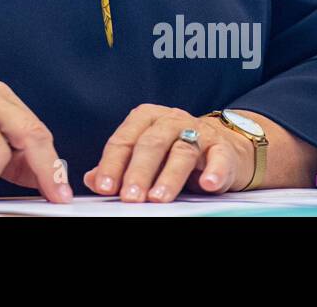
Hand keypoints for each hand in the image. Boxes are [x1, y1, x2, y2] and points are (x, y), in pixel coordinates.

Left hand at [83, 104, 254, 201]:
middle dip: (138, 172)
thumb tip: (93, 180)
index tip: (105, 186)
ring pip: (182, 151)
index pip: (124, 140)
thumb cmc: (176, 149)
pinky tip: (208, 184)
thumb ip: (120, 166)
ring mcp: (198, 132)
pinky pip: (219, 157)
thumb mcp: (146, 155)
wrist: (224, 145)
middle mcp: (170, 121)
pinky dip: (214, 171)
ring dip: (169, 176)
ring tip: (158, 198)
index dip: (112, 164)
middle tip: (130, 197)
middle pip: (151, 144)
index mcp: (146, 118)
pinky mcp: (223, 148)